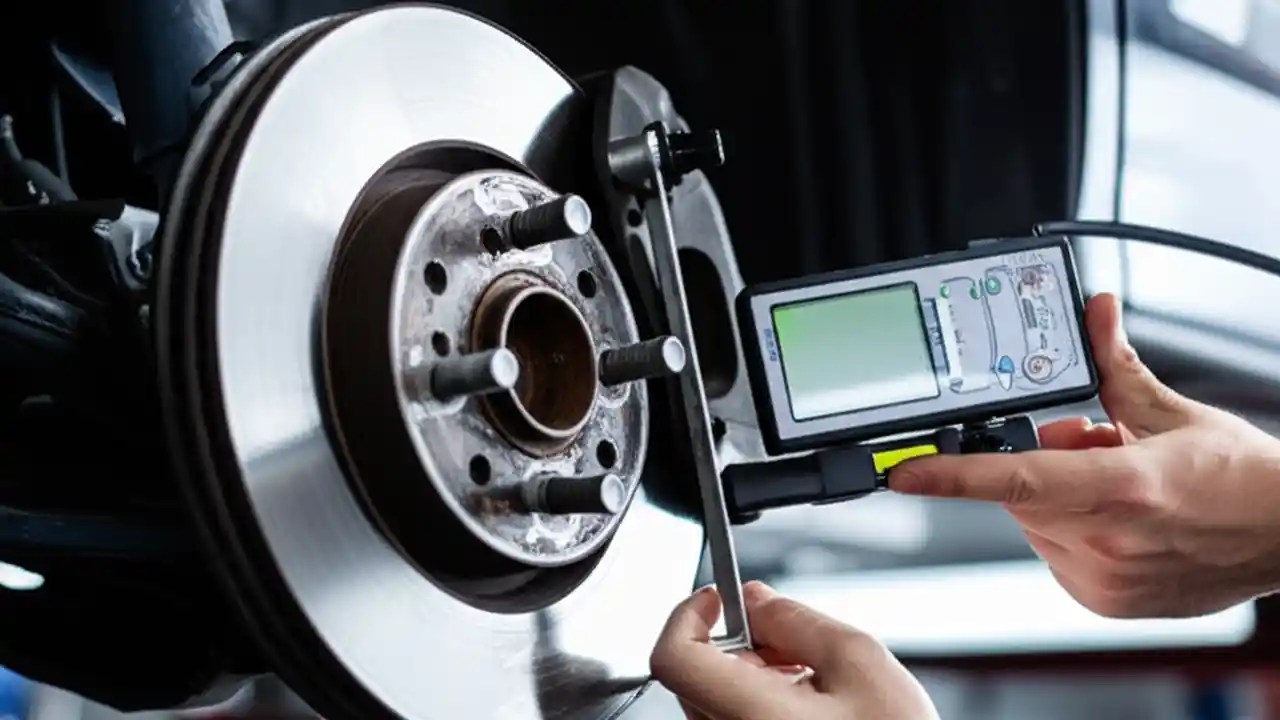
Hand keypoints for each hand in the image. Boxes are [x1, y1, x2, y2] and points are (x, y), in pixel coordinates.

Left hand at [650, 581, 936, 719]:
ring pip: (712, 698)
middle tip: (788, 641)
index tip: (716, 597)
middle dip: (736, 642)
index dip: (688, 614)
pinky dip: (757, 700)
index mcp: (752, 715)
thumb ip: (797, 621)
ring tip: (809, 678)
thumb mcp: (860, 662)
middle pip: (696, 675)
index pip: (674, 658)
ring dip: (750, 673)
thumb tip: (756, 598)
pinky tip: (807, 704)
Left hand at [890, 292, 1279, 617]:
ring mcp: (1106, 578)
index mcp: (1122, 490)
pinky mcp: (1106, 601)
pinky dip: (1072, 530)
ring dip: (1056, 497)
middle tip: (1093, 443)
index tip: (903, 473)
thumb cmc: (1243, 481)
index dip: (951, 476)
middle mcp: (1107, 541)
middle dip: (1042, 460)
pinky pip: (1056, 553)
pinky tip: (1119, 517)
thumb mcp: (1176, 413)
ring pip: (1035, 523)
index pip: (1015, 480)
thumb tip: (1095, 314)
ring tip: (1116, 482)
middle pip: (1021, 492)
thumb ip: (1117, 365)